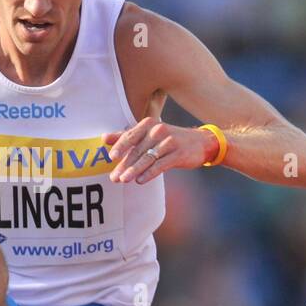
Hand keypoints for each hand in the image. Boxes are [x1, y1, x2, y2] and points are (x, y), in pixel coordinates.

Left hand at [103, 117, 218, 183]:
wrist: (201, 142)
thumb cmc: (171, 139)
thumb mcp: (150, 134)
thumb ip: (127, 136)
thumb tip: (104, 138)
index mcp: (149, 124)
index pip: (131, 136)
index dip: (120, 146)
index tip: (111, 157)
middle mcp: (159, 131)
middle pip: (137, 150)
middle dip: (124, 165)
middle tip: (114, 177)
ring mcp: (169, 142)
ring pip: (147, 158)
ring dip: (134, 171)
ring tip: (123, 180)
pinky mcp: (178, 154)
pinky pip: (160, 165)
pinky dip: (149, 174)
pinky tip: (140, 180)